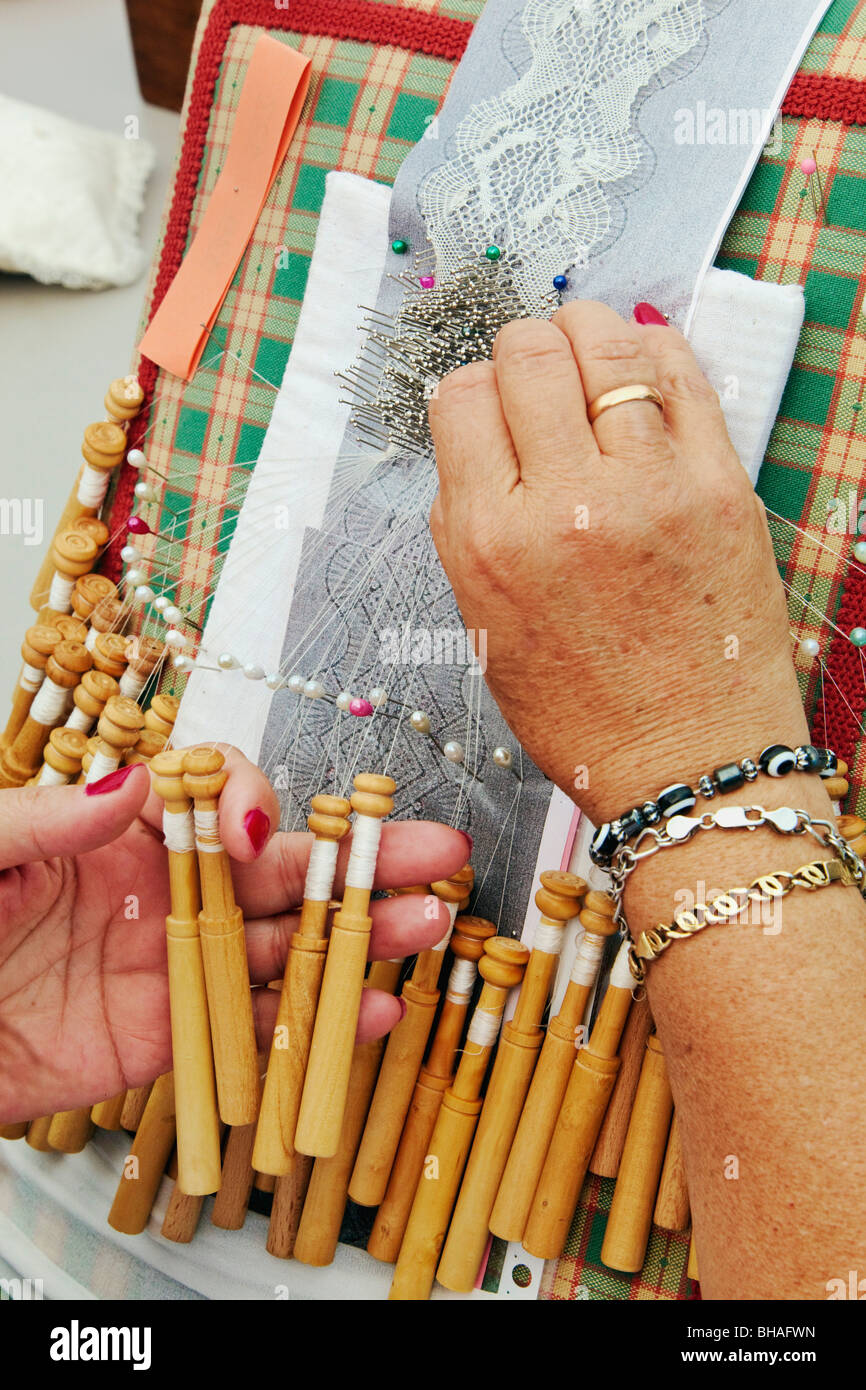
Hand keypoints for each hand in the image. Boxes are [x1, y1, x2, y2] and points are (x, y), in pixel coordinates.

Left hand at [0, 753, 467, 1123]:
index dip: (251, 804)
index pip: (216, 796)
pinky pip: (254, 1025)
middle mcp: (166, 890)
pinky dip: (315, 1022)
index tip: (252, 832)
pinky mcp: (172, 1036)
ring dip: (359, 935)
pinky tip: (373, 1006)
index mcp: (124, 833)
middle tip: (434, 853)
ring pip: (285, 943)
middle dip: (359, 859)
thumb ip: (46, 820)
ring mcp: (176, 963)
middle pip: (280, 867)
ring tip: (426, 925)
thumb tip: (131, 785)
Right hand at [429, 299, 807, 822]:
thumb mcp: (485, 625)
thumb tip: (479, 435)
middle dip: (525, 348)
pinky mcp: (721, 487)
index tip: (492, 407)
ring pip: (607, 343)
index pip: (462, 398)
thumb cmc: (582, 710)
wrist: (686, 762)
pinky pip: (683, 375)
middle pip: (527, 353)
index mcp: (489, 544)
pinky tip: (645, 369)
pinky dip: (657, 353)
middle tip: (541, 374)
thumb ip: (469, 524)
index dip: (473, 390)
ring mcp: (649, 489)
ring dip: (590, 332)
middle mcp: (563, 506)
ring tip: (592, 352)